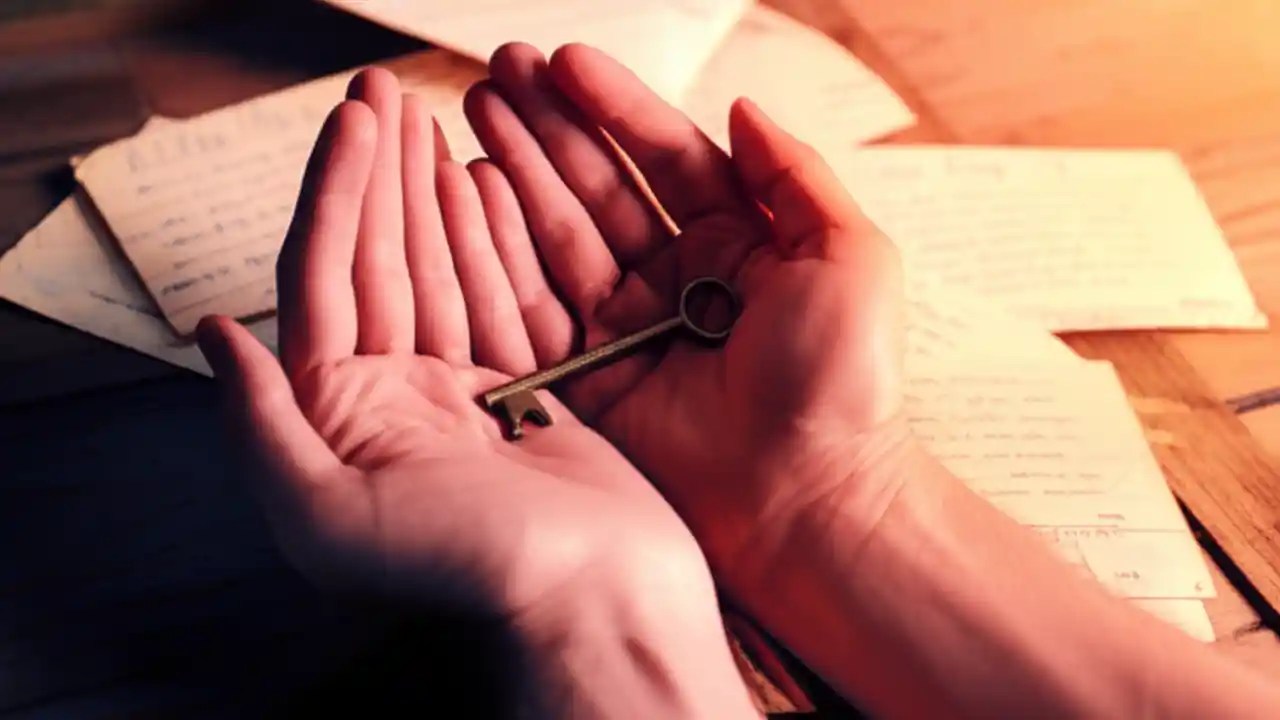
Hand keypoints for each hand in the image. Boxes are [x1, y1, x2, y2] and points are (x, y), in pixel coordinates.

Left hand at [196, 69, 757, 716]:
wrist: (596, 603)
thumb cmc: (471, 575)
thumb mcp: (330, 519)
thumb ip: (264, 426)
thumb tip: (218, 336)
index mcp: (337, 423)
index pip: (322, 281)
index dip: (333, 193)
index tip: (355, 123)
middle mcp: (388, 403)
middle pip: (376, 262)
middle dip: (375, 176)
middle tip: (384, 97)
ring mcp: (457, 395)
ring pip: (434, 273)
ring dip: (424, 196)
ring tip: (425, 126)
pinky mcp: (520, 395)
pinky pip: (493, 298)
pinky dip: (485, 242)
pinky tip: (478, 191)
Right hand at [463, 44, 913, 599]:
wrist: (810, 497)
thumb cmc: (847, 383)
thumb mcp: (849, 255)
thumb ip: (793, 174)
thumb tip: (743, 107)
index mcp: (740, 244)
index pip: (666, 156)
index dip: (615, 107)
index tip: (566, 61)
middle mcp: (678, 279)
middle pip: (601, 186)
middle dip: (550, 126)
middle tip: (499, 70)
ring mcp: (630, 326)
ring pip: (563, 231)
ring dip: (518, 168)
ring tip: (474, 107)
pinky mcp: (591, 374)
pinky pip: (540, 300)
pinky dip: (505, 247)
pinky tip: (475, 189)